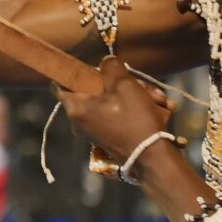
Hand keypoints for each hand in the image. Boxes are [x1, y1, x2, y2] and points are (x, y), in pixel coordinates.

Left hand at [55, 56, 173, 159]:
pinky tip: (161, 109)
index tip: (91, 65)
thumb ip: (111, 67)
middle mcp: (81, 121)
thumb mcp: (124, 85)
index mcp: (76, 108)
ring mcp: (96, 131)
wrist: (154, 159)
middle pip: (96, 90)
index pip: (60, 83)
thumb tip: (106, 62)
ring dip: (137, 95)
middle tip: (144, 85)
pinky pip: (121, 115)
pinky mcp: (111, 138)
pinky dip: (138, 110)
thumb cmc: (134, 120)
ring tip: (160, 99)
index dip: (73, 71)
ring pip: (114, 101)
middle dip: (123, 83)